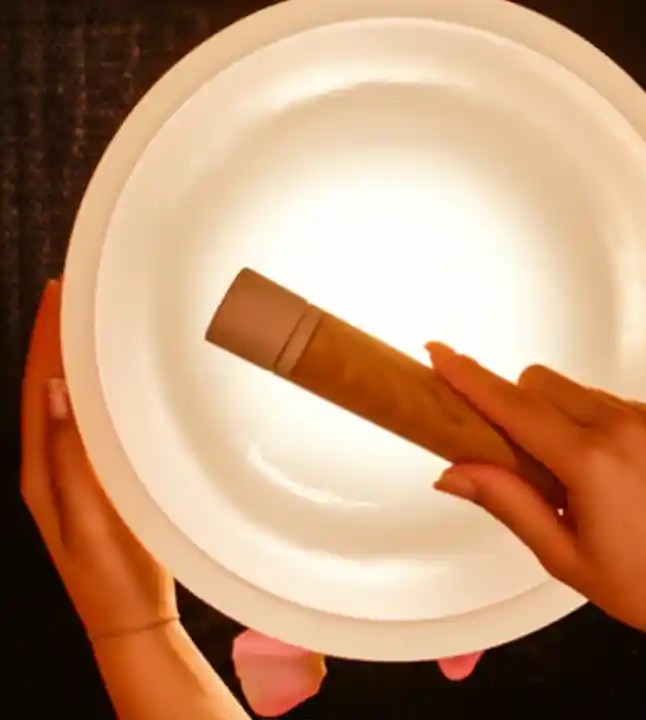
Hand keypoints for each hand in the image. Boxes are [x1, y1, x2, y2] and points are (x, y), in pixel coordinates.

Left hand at [20, 279, 177, 641]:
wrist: (132, 623)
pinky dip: (95, 390)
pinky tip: (110, 381)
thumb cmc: (116, 578)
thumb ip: (72, 458)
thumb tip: (61, 391)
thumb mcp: (93, 519)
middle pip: (47, 389)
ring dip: (73, 360)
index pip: (39, 389)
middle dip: (54, 339)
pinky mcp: (98, 485)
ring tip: (85, 323)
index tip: (58, 294)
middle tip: (70, 293)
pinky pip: (90, 424)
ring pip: (68, 404)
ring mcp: (72, 478)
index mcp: (41, 474)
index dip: (46, 339)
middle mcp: (50, 470)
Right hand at [426, 342, 645, 646]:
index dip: (470, 378)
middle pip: (543, 385)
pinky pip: (618, 406)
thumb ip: (508, 502)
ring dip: (557, 418)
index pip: (514, 406)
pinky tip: (610, 478)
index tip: (439, 354)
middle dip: (515, 407)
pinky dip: (597, 426)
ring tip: (571, 483)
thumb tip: (454, 471)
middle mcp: (625, 425)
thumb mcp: (564, 556)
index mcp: (592, 460)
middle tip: (513, 460)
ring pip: (580, 393)